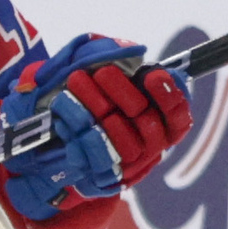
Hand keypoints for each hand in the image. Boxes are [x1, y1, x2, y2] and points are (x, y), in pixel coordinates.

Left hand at [0, 33, 191, 221]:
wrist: (49, 146)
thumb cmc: (85, 101)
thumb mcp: (101, 76)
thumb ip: (116, 59)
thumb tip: (130, 50)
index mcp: (160, 126)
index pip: (178, 118)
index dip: (170, 97)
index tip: (151, 74)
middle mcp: (148, 150)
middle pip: (148, 125)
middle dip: (125, 94)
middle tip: (103, 72)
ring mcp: (125, 168)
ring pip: (120, 140)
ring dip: (97, 105)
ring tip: (75, 81)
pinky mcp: (99, 178)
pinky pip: (93, 153)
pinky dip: (78, 125)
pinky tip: (63, 107)